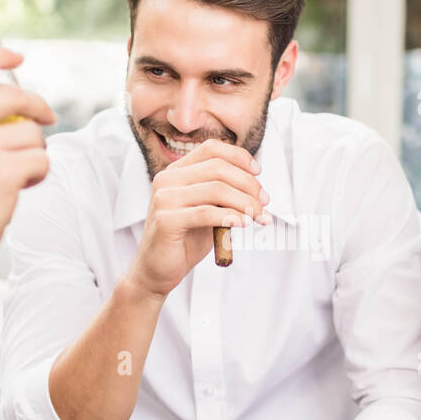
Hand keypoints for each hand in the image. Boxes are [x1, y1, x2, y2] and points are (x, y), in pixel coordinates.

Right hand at [0, 46, 54, 276]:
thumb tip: (6, 100)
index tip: (18, 56)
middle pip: (14, 94)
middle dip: (38, 107)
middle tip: (48, 119)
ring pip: (32, 133)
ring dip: (33, 154)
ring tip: (15, 175)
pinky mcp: (4, 169)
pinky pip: (41, 160)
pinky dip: (38, 175)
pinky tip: (20, 188)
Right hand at [125, 140, 269, 297]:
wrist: (157, 270)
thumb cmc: (184, 240)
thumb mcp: (208, 210)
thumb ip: (223, 194)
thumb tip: (256, 185)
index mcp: (176, 172)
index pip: (212, 148)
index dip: (239, 157)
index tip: (258, 173)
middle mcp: (167, 180)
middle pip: (218, 168)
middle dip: (248, 184)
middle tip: (264, 202)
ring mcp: (164, 199)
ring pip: (216, 189)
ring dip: (244, 202)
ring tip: (258, 216)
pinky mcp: (165, 221)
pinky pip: (206, 213)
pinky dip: (230, 217)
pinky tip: (242, 223)